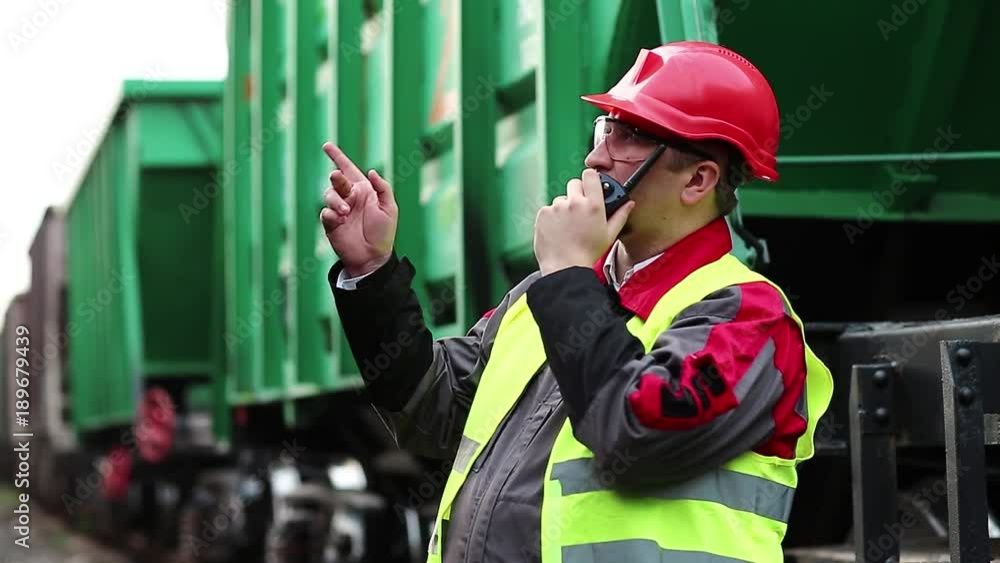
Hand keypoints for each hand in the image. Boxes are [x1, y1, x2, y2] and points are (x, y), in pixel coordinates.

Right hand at [320, 142, 398, 276]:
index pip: (348, 169)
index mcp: (364, 190)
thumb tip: (372, 171)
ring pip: (328, 194)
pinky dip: (330, 214)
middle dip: (336, 177)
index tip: (326, 146)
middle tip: (337, 178)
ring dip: (335, 200)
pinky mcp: (331, 223)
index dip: (338, 157)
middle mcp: (349, 197)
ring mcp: (339, 210)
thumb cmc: (383, 232)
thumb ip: (382, 188)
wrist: (373, 257)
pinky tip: (339, 220)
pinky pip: (325, 213)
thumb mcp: (389, 208)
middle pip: (336, 179)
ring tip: (345, 212)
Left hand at [533, 168, 634, 275]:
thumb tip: (629, 204)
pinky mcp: (543, 214)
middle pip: (574, 184)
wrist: (565, 267)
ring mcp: (557, 207)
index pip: (590, 175)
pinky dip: (552, 217)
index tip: (590, 185)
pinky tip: (558, 231)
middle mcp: (574, 203)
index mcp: (593, 205)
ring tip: (568, 227)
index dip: (590, 179)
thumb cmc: (587, 254)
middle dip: (577, 193)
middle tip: (580, 210)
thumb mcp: (609, 235)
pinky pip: (549, 209)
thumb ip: (620, 216)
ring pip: (561, 199)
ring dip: (564, 208)